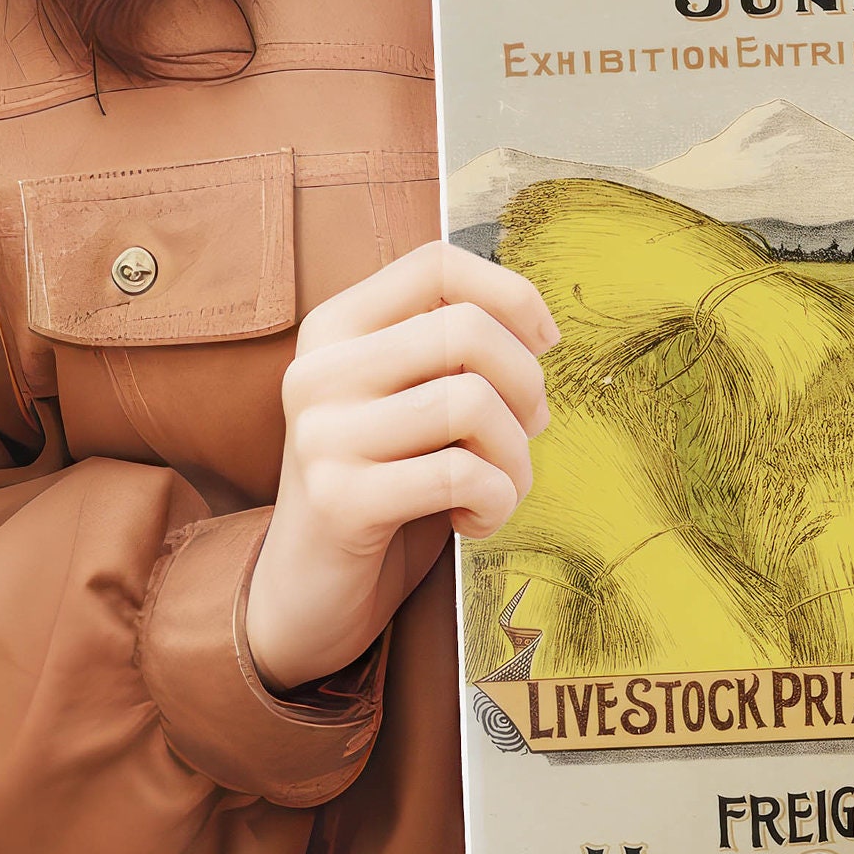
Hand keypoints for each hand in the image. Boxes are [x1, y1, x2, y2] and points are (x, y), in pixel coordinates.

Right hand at [242, 241, 555, 693]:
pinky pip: (460, 474)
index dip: (511, 292)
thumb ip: (452, 350)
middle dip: (527, 383)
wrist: (308, 591)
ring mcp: (322, 434)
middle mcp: (318, 369)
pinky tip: (475, 519)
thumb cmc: (385, 483)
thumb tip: (538, 332)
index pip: (436, 262)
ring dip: (516, 455)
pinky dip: (496, 501)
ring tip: (503, 485)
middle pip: (466, 328)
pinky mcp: (339, 499)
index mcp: (336, 328)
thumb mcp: (408, 399)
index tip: (544, 342)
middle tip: (528, 430)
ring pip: (471, 402)